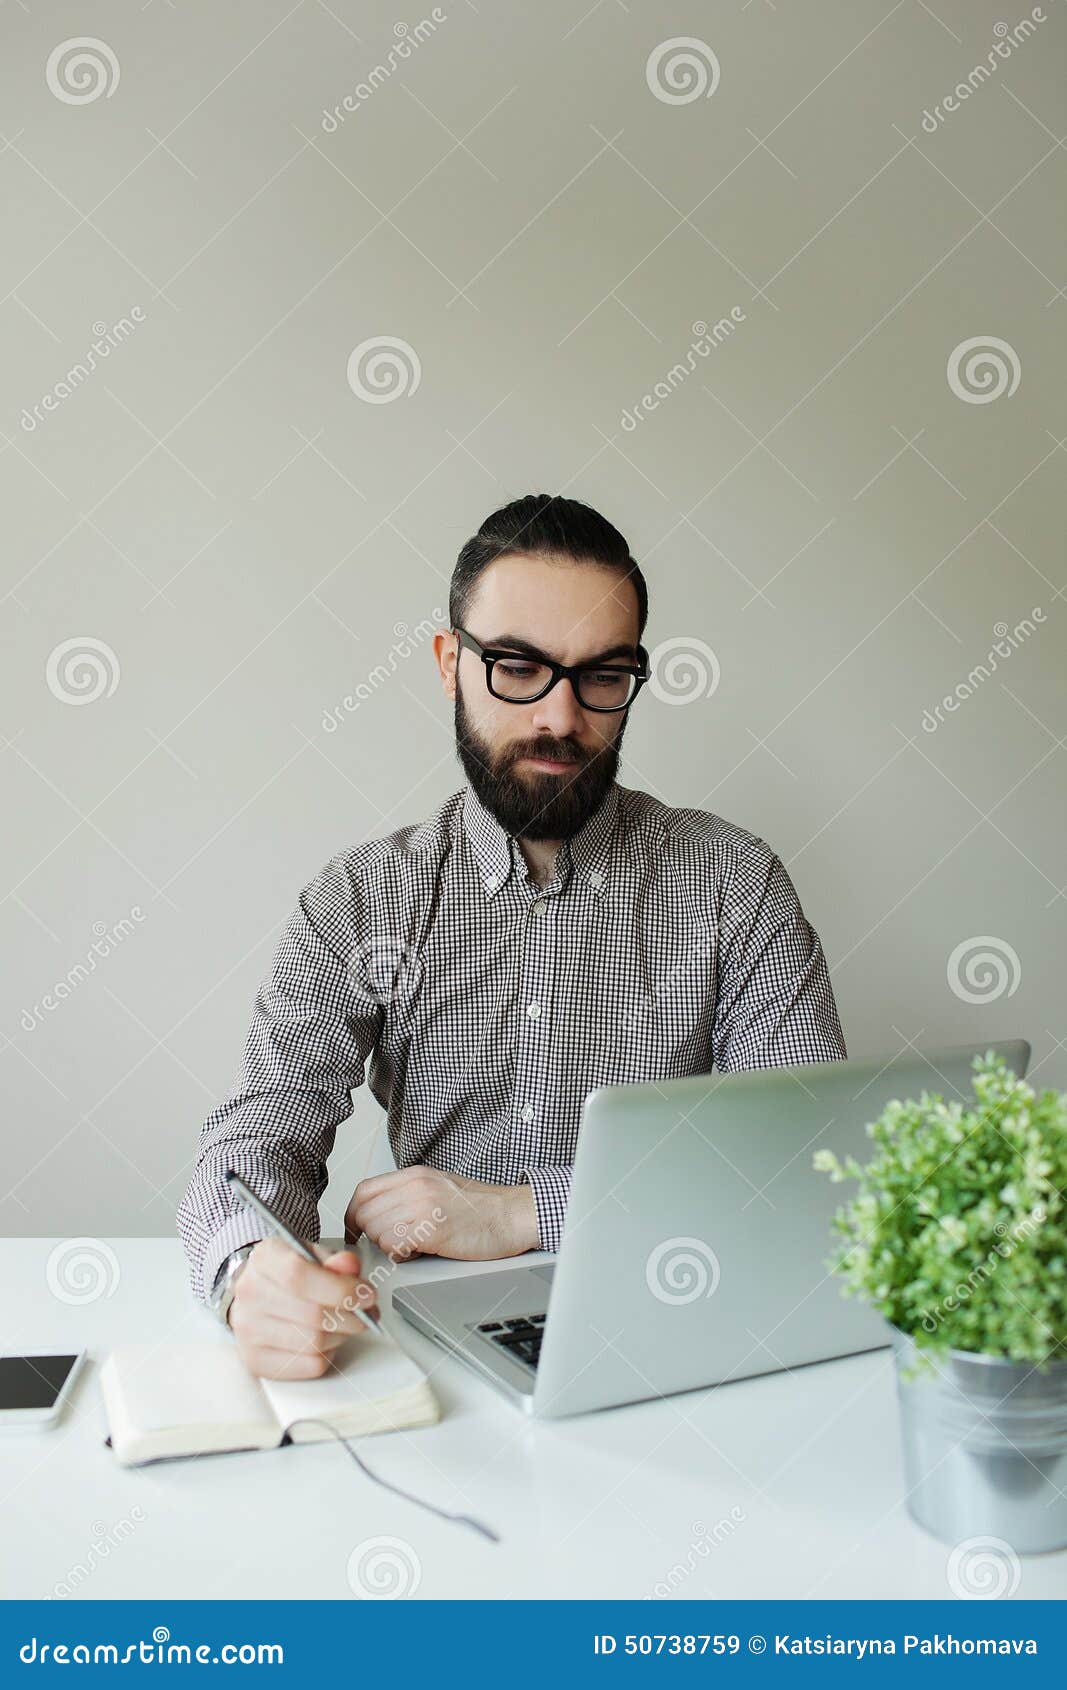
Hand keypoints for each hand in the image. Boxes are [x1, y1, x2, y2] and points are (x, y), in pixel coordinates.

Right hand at [227, 1238, 378, 1380]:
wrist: (260, 1293)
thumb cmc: (291, 1274)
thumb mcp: (314, 1255)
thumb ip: (336, 1260)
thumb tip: (349, 1266)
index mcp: (265, 1260)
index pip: (299, 1276)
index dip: (340, 1289)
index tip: (367, 1295)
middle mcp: (251, 1294)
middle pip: (311, 1314)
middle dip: (350, 1316)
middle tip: (364, 1312)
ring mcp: (248, 1330)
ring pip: (313, 1343)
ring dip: (341, 1336)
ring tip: (345, 1324)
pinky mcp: (256, 1360)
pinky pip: (309, 1365)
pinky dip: (328, 1354)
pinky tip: (326, 1340)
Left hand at [345, 1167, 537, 1262]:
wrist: (513, 1215)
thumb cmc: (481, 1208)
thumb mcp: (438, 1187)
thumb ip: (407, 1195)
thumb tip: (379, 1215)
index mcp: (414, 1174)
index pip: (363, 1191)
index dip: (353, 1215)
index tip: (355, 1230)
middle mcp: (415, 1185)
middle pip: (365, 1213)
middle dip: (371, 1235)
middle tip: (389, 1244)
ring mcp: (423, 1206)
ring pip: (377, 1231)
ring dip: (388, 1246)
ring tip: (411, 1246)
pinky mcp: (432, 1229)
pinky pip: (394, 1245)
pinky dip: (400, 1255)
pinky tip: (418, 1252)